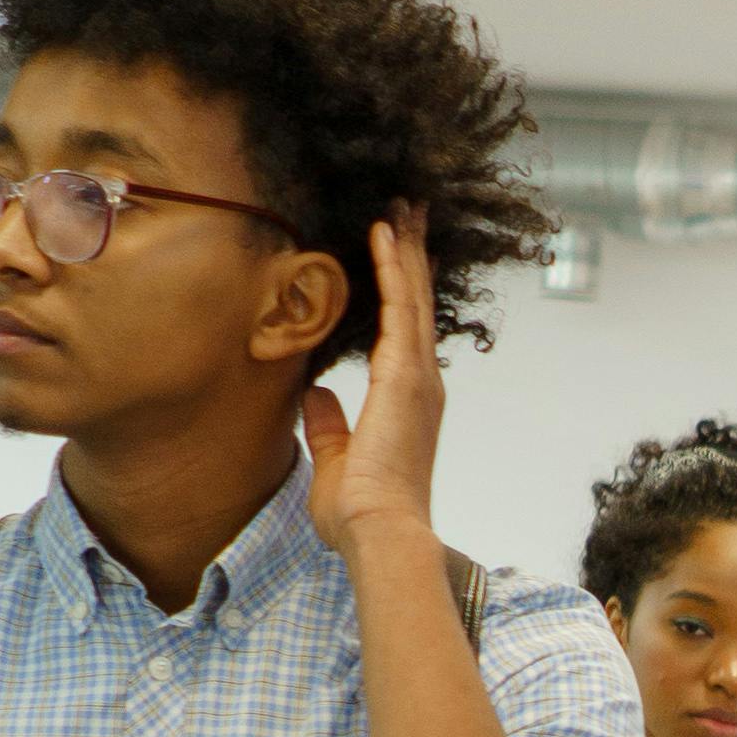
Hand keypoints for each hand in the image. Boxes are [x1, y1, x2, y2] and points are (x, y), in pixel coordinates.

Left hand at [300, 204, 442, 554]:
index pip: (406, 331)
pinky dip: (393, 267)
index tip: (402, 253)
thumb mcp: (334, 460)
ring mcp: (418, 376)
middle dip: (413, 255)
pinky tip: (385, 233)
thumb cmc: (361, 512)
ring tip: (403, 206)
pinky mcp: (405, 374)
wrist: (379, 530)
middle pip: (417, 303)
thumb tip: (314, 395)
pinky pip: (399, 306)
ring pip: (413, 295)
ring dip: (407, 248)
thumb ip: (328, 426)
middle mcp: (422, 383)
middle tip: (411, 211)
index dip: (405, 289)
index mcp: (408, 402)